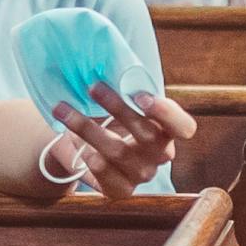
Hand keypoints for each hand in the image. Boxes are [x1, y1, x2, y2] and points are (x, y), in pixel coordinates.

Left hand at [52, 87, 194, 194]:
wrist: (82, 146)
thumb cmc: (107, 116)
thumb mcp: (119, 100)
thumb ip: (122, 85)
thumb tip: (104, 56)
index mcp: (168, 130)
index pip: (184, 127)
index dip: (166, 113)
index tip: (140, 96)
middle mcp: (160, 155)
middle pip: (147, 135)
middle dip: (117, 108)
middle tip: (92, 87)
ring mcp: (142, 175)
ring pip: (117, 151)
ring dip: (86, 127)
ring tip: (62, 108)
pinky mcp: (121, 190)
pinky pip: (104, 172)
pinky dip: (87, 156)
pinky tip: (75, 144)